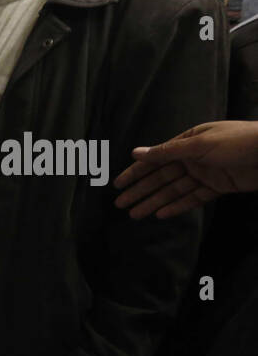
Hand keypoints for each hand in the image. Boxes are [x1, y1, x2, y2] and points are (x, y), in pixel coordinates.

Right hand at [114, 121, 257, 218]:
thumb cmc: (239, 142)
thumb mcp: (200, 143)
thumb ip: (167, 151)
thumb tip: (136, 152)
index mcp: (188, 141)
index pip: (156, 159)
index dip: (136, 172)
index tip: (117, 184)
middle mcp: (194, 157)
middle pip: (161, 177)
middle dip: (141, 191)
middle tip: (121, 205)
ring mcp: (206, 173)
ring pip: (174, 190)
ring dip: (154, 202)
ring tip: (135, 214)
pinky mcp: (218, 187)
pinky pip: (193, 198)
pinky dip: (177, 206)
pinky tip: (161, 214)